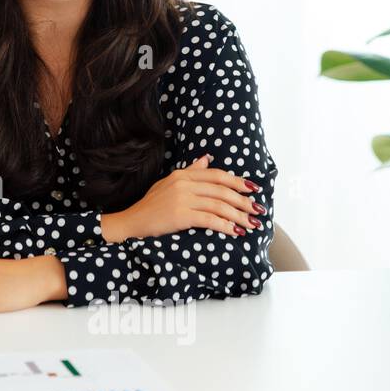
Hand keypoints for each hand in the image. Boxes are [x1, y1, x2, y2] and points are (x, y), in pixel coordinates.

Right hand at [101, 154, 263, 241]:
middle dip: (243, 201)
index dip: (237, 181)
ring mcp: (182, 199)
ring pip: (219, 205)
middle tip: (258, 210)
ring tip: (251, 224)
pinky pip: (210, 219)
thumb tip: (206, 159)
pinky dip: (225, 226)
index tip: (253, 189)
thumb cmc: (151, 205)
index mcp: (182, 175)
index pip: (216, 175)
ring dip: (239, 216)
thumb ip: (190, 171)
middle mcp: (183, 184)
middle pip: (222, 190)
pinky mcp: (180, 215)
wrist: (132, 221)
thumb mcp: (169, 183)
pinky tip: (235, 231)